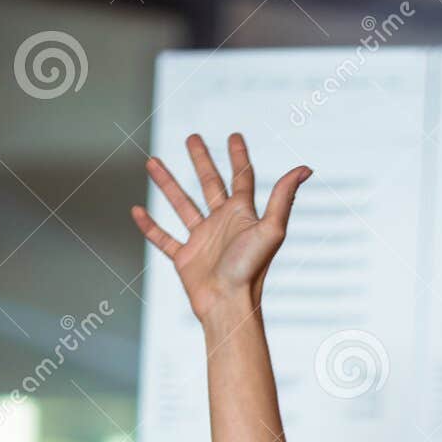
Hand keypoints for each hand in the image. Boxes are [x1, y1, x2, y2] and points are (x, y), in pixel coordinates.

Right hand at [131, 133, 310, 322]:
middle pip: (210, 184)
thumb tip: (305, 168)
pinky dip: (149, 226)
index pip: (242, 178)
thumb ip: (283, 198)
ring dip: (167, 184)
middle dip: (201, 160)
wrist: (228, 305)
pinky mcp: (184, 258)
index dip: (239, 157)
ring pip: (181, 204)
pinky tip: (136, 210)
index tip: (234, 136)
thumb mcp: (271, 229)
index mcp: (242, 216)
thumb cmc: (251, 270)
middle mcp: (222, 224)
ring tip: (152, 162)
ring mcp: (202, 240)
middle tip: (192, 137)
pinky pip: (163, 237)